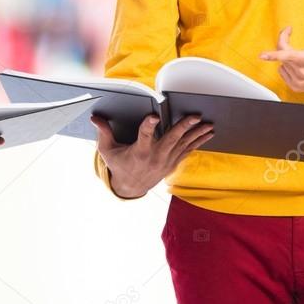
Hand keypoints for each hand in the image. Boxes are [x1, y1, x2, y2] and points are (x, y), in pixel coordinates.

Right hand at [92, 113, 213, 198]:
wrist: (131, 187)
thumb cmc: (119, 165)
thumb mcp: (107, 150)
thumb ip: (103, 133)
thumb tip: (95, 118)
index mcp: (139, 152)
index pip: (143, 136)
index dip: (148, 126)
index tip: (153, 116)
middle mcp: (155, 157)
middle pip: (171, 140)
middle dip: (184, 127)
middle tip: (195, 116)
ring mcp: (165, 162)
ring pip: (183, 145)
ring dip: (197, 134)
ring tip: (209, 124)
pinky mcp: (172, 164)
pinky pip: (187, 151)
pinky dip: (198, 142)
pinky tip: (207, 134)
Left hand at [259, 26, 303, 94]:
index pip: (287, 56)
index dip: (273, 55)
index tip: (262, 55)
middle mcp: (301, 72)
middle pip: (282, 55)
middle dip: (284, 43)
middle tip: (290, 34)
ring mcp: (297, 81)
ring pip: (282, 64)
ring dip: (287, 57)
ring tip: (301, 55)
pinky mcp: (295, 87)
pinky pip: (283, 72)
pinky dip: (287, 66)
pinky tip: (298, 66)